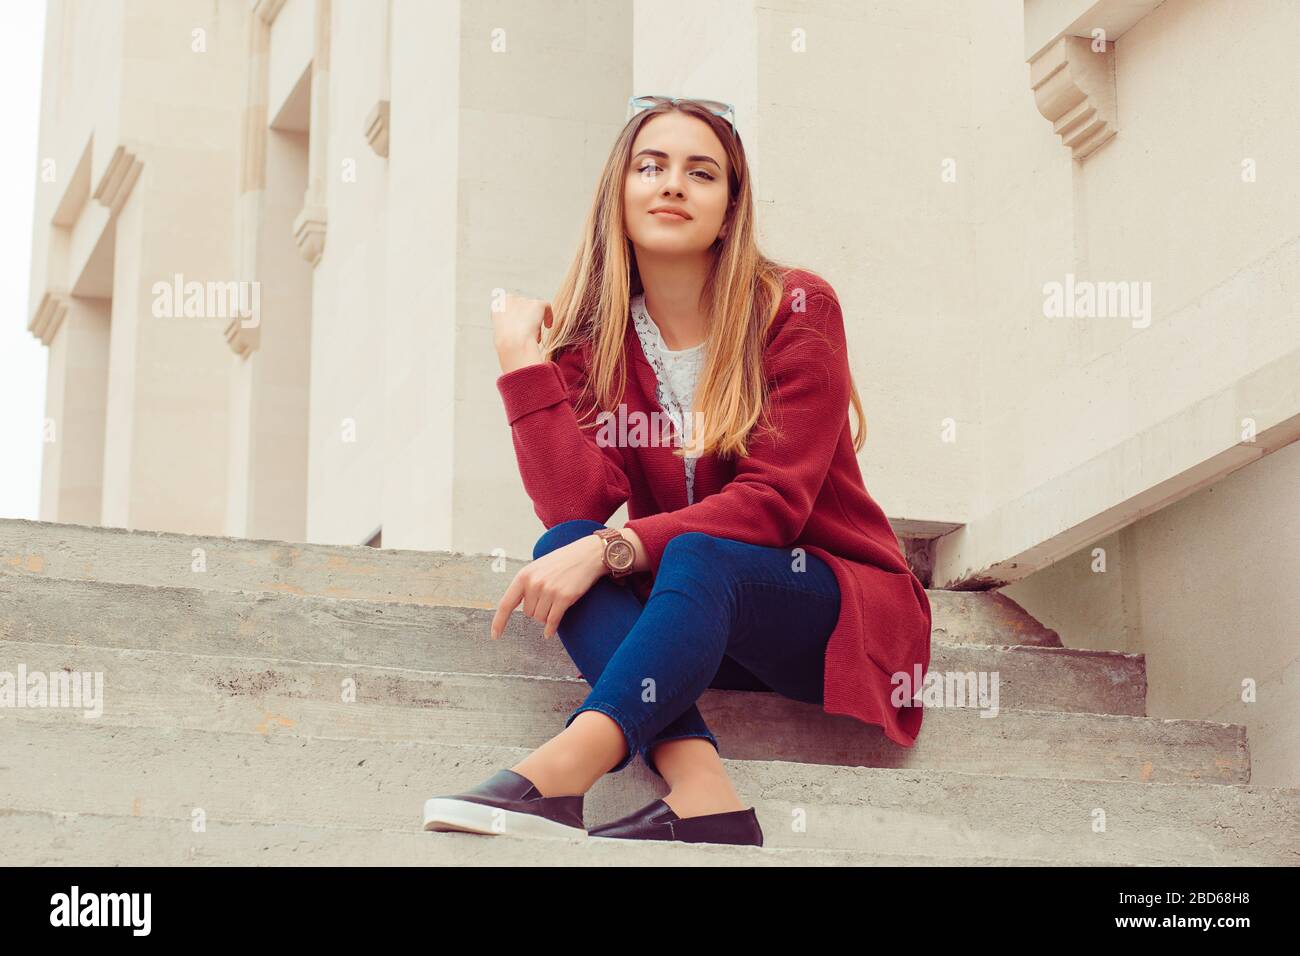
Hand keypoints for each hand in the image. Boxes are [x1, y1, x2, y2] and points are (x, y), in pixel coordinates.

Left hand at [490, 533, 607, 639]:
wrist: (587, 554)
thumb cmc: (562, 562)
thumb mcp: (537, 568)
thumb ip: (526, 585)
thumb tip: (519, 608)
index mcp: (523, 575)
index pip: (506, 603)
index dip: (499, 621)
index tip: (495, 635)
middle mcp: (534, 583)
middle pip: (528, 613)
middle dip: (538, 610)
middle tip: (549, 596)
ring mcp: (549, 590)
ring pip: (540, 618)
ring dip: (547, 615)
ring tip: (557, 599)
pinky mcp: (564, 597)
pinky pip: (552, 620)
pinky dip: (551, 629)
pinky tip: (549, 633)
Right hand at [491, 293, 551, 372]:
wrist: (513, 343)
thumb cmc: (507, 344)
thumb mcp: (502, 334)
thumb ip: (509, 326)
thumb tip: (519, 327)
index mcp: (498, 305)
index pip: (508, 306)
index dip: (515, 317)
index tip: (519, 327)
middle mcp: (510, 299)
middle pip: (522, 307)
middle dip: (526, 319)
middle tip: (529, 333)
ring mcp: (524, 300)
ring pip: (533, 309)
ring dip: (535, 320)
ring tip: (535, 334)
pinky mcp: (536, 303)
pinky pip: (546, 306)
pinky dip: (548, 316)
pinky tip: (548, 326)